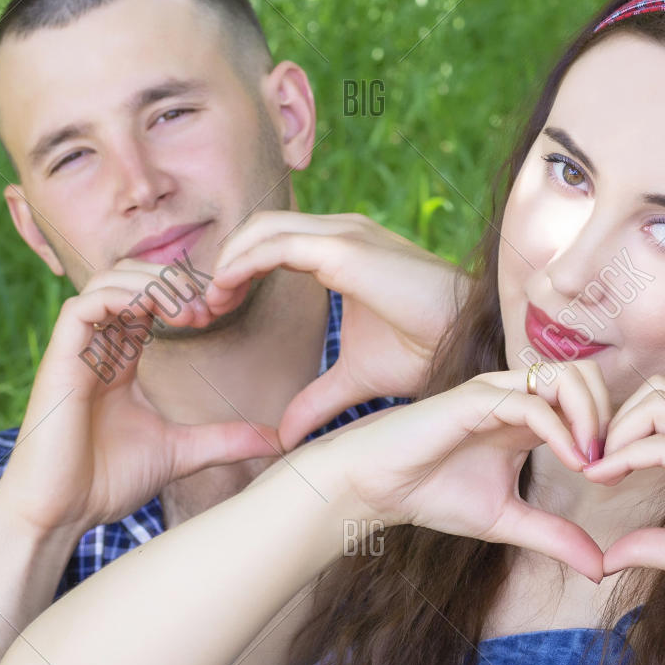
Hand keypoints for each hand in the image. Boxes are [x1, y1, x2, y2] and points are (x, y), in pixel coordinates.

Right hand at [0, 259, 280, 538]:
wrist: (60, 515)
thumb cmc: (107, 483)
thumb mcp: (182, 453)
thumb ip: (226, 439)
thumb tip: (279, 441)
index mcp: (120, 360)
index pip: (150, 300)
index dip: (187, 295)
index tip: (220, 314)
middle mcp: (97, 347)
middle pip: (131, 277)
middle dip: (175, 281)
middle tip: (210, 307)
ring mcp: (76, 351)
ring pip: (109, 280)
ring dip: (154, 283)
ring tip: (190, 311)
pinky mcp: (59, 359)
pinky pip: (85, 304)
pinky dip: (123, 296)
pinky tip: (158, 314)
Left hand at [200, 211, 467, 447]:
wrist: (468, 347)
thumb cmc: (425, 352)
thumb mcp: (356, 379)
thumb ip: (317, 399)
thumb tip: (285, 436)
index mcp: (342, 250)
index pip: (271, 242)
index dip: (236, 270)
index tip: (212, 311)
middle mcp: (341, 232)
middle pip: (258, 228)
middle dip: (222, 261)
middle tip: (196, 306)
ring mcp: (344, 234)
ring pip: (260, 229)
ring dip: (224, 262)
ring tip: (204, 303)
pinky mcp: (345, 248)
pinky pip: (274, 244)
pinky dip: (240, 264)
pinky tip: (222, 295)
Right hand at [315, 366, 606, 580]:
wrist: (375, 488)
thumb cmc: (433, 494)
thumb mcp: (506, 520)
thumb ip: (553, 536)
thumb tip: (600, 569)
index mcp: (527, 416)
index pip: (588, 397)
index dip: (612, 429)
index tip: (616, 474)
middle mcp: (516, 395)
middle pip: (588, 374)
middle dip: (611, 414)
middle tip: (611, 463)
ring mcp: (496, 393)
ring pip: (566, 377)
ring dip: (592, 416)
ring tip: (594, 462)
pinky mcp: (473, 400)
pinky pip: (531, 403)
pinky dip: (561, 431)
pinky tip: (574, 463)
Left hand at [583, 375, 664, 618]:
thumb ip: (653, 546)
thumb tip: (609, 556)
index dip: (624, 426)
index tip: (600, 466)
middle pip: (657, 391)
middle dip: (615, 420)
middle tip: (594, 463)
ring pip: (658, 404)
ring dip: (617, 432)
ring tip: (598, 471)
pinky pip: (663, 445)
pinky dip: (625, 456)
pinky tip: (603, 478)